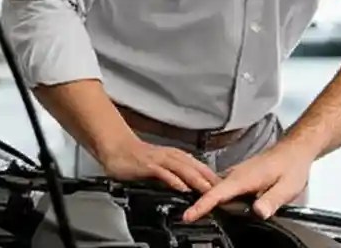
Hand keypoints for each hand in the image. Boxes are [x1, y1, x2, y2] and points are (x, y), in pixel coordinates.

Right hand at [98, 136, 220, 192]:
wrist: (116, 148)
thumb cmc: (136, 158)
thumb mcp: (159, 166)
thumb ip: (173, 174)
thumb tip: (187, 186)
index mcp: (175, 156)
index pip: (199, 166)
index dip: (212, 177)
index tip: (224, 188)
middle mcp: (170, 156)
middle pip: (195, 167)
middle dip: (210, 179)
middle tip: (224, 191)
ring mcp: (159, 159)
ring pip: (183, 169)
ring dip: (197, 180)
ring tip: (208, 191)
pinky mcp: (148, 165)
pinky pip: (163, 173)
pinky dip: (174, 180)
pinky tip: (182, 187)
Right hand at [180, 140, 313, 222]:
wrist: (294, 150)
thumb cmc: (291, 166)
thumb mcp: (286, 187)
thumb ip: (271, 200)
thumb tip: (258, 212)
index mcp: (244, 178)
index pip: (217, 193)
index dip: (202, 205)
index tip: (188, 215)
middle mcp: (236, 174)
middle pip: (210, 190)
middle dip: (198, 203)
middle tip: (188, 217)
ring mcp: (236, 174)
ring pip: (215, 188)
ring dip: (204, 199)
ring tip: (195, 213)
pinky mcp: (239, 176)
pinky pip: (221, 186)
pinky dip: (214, 195)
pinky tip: (215, 204)